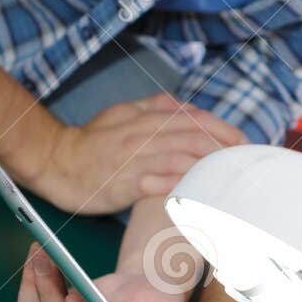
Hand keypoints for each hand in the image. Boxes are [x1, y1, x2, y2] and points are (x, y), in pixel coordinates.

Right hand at [34, 95, 244, 214]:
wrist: (56, 161)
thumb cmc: (91, 141)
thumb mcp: (124, 113)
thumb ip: (154, 108)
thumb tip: (184, 107)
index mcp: (147, 116)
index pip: (194, 118)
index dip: (223, 128)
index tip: (242, 141)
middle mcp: (145, 133)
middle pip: (196, 138)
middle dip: (226, 150)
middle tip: (245, 164)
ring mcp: (137, 158)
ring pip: (184, 158)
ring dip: (211, 168)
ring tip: (232, 179)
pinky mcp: (127, 183)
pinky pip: (162, 183)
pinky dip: (185, 187)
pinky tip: (203, 195)